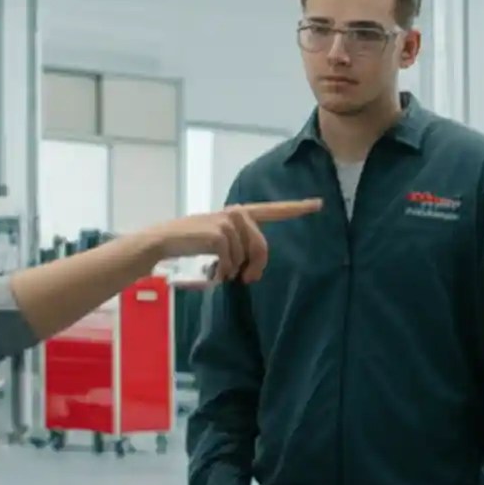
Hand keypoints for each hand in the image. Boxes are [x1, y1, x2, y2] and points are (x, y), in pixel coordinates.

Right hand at [147, 199, 322, 282]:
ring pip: (247, 255)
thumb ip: (242, 246)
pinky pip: (232, 260)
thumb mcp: (221, 242)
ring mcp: (227, 220)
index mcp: (240, 213)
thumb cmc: (194, 243)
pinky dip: (224, 271)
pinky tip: (214, 272)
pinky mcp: (218, 232)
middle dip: (257, 266)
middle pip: (262, 246)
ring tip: (222, 272)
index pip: (273, 209)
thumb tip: (254, 270)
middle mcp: (236, 212)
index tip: (318, 204)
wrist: (164, 240)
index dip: (296, 207)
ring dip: (235, 269)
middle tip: (248, 280)